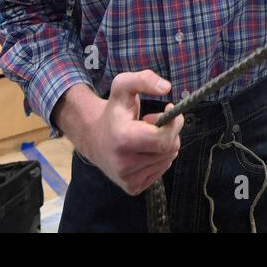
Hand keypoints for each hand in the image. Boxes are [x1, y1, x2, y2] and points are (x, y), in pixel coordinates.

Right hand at [56, 70, 184, 195]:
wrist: (93, 136)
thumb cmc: (114, 110)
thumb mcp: (123, 85)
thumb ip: (144, 79)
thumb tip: (166, 87)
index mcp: (123, 139)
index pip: (165, 139)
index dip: (174, 124)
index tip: (169, 110)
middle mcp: (124, 164)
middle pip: (169, 150)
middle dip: (169, 133)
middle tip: (154, 123)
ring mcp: (127, 178)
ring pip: (167, 160)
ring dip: (163, 145)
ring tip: (146, 136)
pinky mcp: (132, 188)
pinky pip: (161, 171)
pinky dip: (159, 158)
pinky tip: (144, 150)